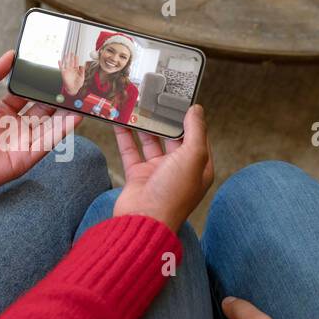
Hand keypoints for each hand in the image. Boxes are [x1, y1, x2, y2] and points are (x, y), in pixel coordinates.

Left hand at [0, 50, 80, 199]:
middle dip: (58, 97)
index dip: (39, 84)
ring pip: (50, 126)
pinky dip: (61, 131)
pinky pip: (46, 143)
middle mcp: (14, 128)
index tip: (53, 70)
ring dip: (66, 113)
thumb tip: (10, 54)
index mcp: (1, 112)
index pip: (27, 95)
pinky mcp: (24, 159)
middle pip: (43, 110)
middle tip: (74, 82)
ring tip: (82, 98)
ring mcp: (20, 144)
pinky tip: (74, 117)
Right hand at [58, 52, 84, 94]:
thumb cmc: (78, 84)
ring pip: (66, 63)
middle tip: (71, 52)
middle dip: (71, 57)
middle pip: (71, 62)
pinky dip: (60, 64)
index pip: (76, 63)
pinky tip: (59, 60)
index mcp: (76, 70)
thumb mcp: (82, 77)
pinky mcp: (64, 73)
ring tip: (66, 54)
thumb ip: (82, 71)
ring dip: (66, 59)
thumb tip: (83, 65)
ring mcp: (67, 71)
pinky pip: (61, 68)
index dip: (76, 59)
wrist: (73, 89)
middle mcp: (71, 69)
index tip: (76, 55)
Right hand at [112, 105, 212, 230]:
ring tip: (137, 104)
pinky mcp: (137, 175)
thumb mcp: (193, 158)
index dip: (190, 118)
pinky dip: (125, 136)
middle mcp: (179, 169)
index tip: (181, 99)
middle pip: (173, 138)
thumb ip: (196, 131)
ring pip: (150, 141)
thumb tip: (197, 110)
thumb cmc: (172, 194)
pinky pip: (131, 150)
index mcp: (199, 167)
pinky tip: (120, 120)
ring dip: (144, 125)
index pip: (198, 136)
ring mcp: (157, 172)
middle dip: (165, 119)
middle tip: (156, 97)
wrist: (143, 222)